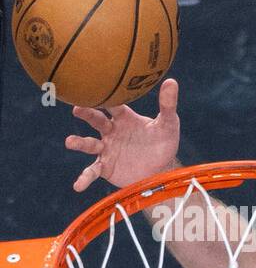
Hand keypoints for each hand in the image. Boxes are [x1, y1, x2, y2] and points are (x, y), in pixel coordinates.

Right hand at [65, 77, 180, 191]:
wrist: (162, 169)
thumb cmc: (163, 142)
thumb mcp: (168, 124)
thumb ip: (168, 105)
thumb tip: (172, 81)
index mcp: (124, 118)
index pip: (112, 104)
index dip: (105, 98)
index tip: (94, 89)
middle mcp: (111, 131)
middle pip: (96, 120)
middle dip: (86, 114)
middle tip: (77, 108)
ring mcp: (106, 149)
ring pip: (89, 144)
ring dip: (79, 142)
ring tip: (70, 142)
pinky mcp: (106, 166)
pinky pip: (92, 171)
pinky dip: (84, 178)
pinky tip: (77, 186)